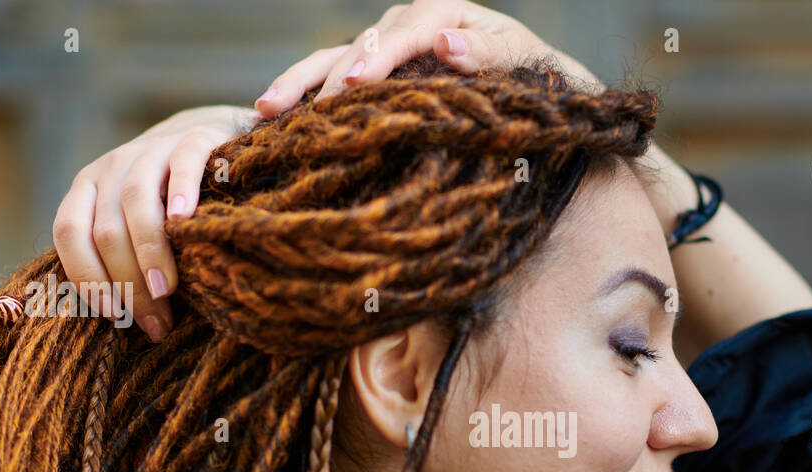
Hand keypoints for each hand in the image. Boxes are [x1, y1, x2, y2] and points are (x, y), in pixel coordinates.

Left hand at [52, 104, 258, 340]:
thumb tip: (127, 322)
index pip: (69, 233)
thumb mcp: (135, 221)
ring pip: (135, 201)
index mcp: (88, 188)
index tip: (115, 315)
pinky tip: (185, 222)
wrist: (207, 134)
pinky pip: (181, 164)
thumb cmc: (172, 200)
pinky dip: (181, 192)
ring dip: (148, 251)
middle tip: (155, 322)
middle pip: (105, 229)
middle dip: (128, 282)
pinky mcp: (192, 138)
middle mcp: (111, 167)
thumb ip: (122, 255)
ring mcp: (149, 150)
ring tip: (166, 290)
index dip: (86, 277)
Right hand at [253, 0, 603, 117]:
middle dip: (334, 73)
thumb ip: (489, 55)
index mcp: (451, 16)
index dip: (381, 56)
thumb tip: (445, 43)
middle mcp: (416, 24)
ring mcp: (392, 47)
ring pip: (338, 58)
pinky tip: (271, 115)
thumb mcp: (526, 71)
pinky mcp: (379, 74)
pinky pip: (334, 80)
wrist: (542, 97)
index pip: (411, 31)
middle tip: (307, 109)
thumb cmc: (536, 87)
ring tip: (269, 108)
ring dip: (302, 83)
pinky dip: (304, 96)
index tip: (356, 82)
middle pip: (367, 42)